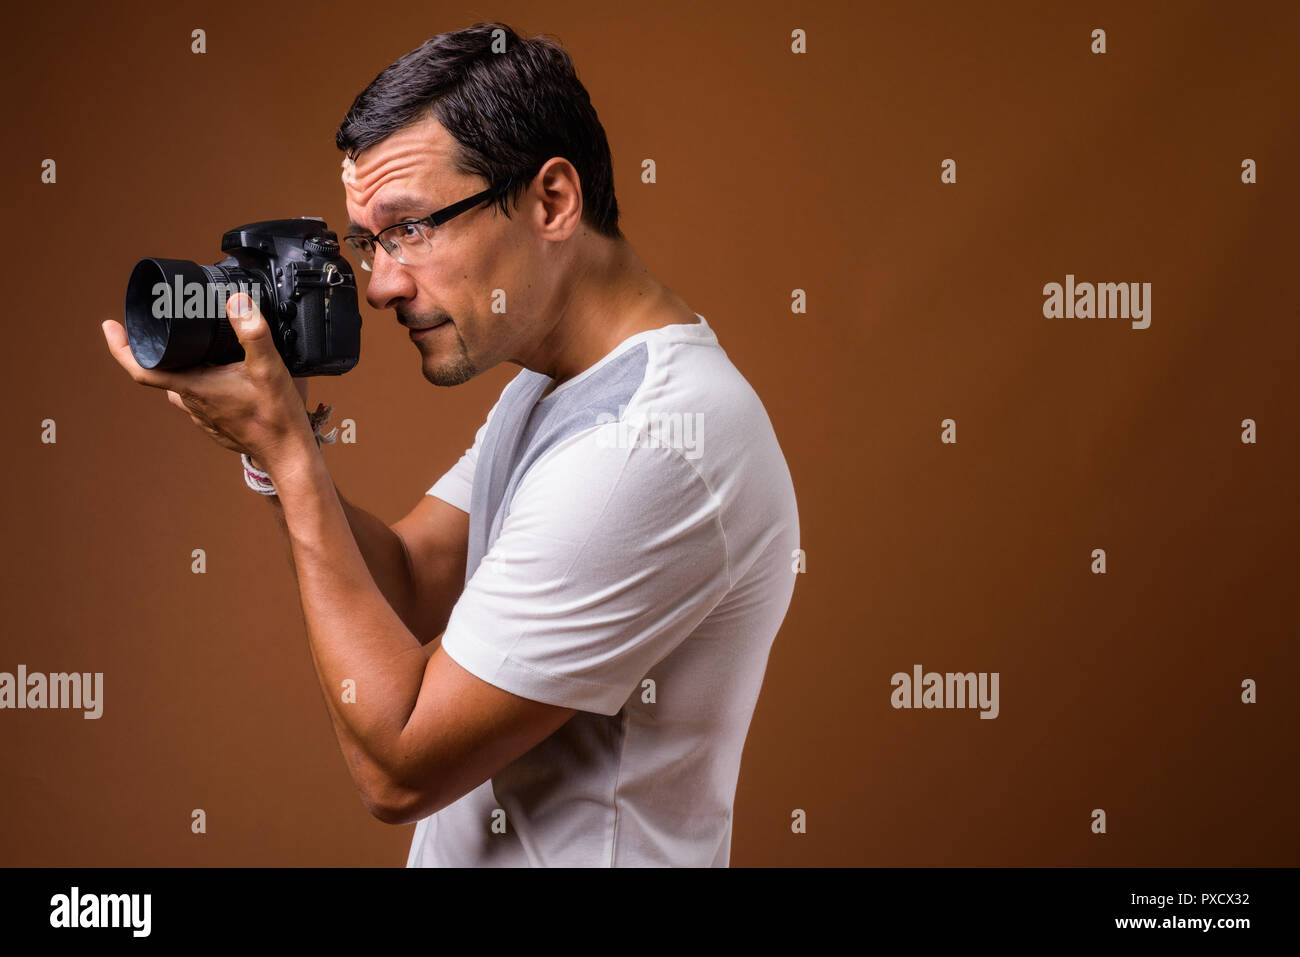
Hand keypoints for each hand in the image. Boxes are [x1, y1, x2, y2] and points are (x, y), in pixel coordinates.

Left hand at [102, 293, 315, 473]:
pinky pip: (200, 399)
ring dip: (185, 367)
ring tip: (199, 349)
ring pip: (182, 386)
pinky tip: (224, 376)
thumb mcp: (268, 369)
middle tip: (169, 327)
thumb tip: (237, 301)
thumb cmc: (276, 417)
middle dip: (162, 349)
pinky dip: (203, 383)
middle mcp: (192, 402)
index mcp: (194, 386)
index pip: (141, 369)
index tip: (110, 326)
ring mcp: (203, 416)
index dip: (120, 347)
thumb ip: (253, 334)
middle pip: (163, 372)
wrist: (288, 453)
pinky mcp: (216, 425)